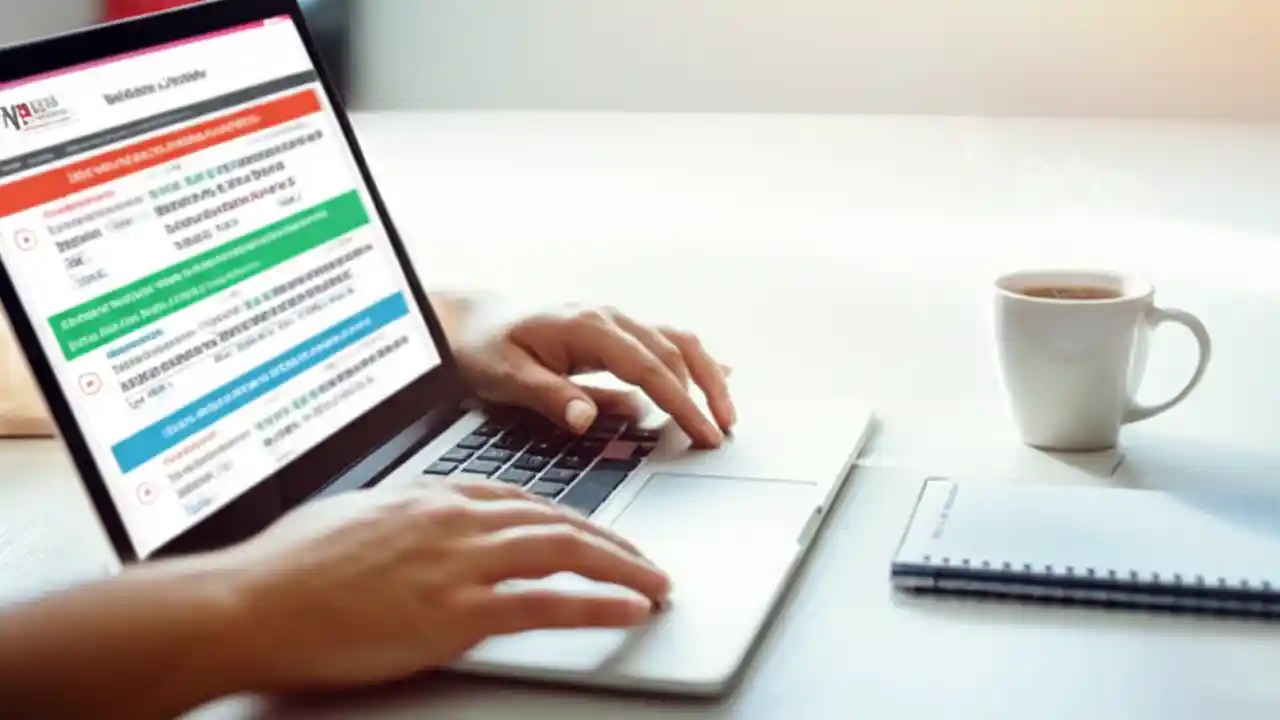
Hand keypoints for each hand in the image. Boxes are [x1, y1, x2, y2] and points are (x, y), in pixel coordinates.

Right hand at [215, 480, 668, 692]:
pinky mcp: (454, 613)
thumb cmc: (282, 567)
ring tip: (656, 583)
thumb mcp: (349, 520)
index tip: (590, 531)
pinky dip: (597, 604)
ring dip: (621, 566)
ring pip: (564, 550)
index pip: (518, 496)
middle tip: (644, 559)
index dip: (565, 515)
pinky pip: (545, 603)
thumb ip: (396, 520)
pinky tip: (629, 609)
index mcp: (429, 495)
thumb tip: (409, 531)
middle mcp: (453, 519)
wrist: (247, 602)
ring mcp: (457, 563)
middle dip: (610, 539)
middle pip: (555, 518)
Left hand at [454, 306, 734, 446]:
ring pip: (678, 343)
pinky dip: (694, 361)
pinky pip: (665, 342)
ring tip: (725, 416)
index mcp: (589, 326)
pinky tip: (720, 375)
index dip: (681, 402)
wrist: (471, 320)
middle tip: (720, 435)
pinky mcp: (616, 331)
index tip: (702, 432)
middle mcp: (610, 317)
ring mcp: (616, 320)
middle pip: (675, 352)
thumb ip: (550, 395)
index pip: (649, 367)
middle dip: (704, 394)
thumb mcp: (507, 375)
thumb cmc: (486, 346)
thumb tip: (585, 418)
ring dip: (707, 376)